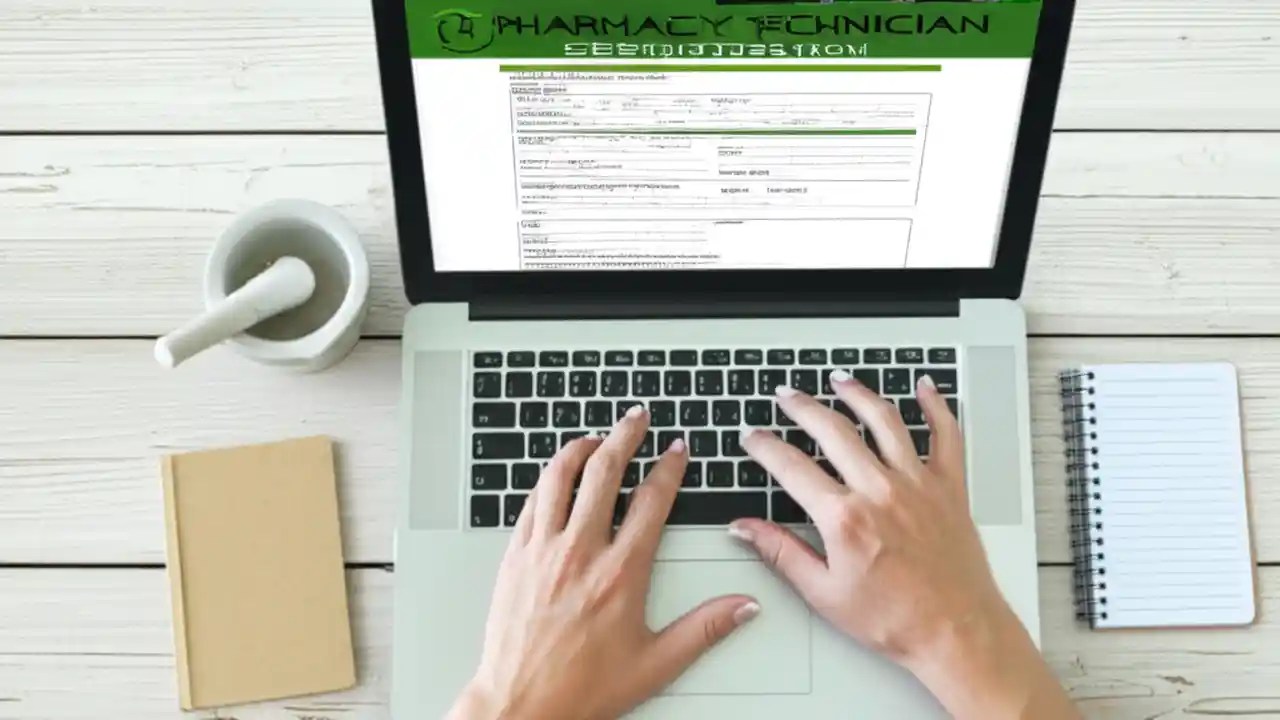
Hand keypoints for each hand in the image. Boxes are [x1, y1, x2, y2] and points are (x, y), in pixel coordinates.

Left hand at [449, 406, 759, 719]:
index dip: (669, 468)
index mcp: (620, 573)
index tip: (677, 450)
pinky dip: (548, 478)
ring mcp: (543, 550)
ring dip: (580, 447)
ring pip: (560, 476)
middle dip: (625, 436)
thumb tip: (744, 606)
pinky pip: (531, 501)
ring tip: (596, 436)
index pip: (652, 500)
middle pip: (604, 471)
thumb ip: (704, 629)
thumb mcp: (656, 663)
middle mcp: (580, 551)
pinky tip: (557, 475)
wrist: (520, 704)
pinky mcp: (515, 556)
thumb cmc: (583, 688)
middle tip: (637, 418)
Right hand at [733, 372, 1078, 719]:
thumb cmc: (896, 621)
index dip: (765, 446)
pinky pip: (945, 435)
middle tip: (786, 396)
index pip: (791, 466)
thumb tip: (745, 528)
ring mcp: (918, 484)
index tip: (753, 436)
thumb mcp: (823, 593)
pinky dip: (936, 406)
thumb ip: (780, 552)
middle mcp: (881, 491)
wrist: (956, 634)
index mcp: (845, 518)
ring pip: (884, 421)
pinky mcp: (950, 488)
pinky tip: (924, 388)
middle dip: (803, 407)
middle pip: (833, 430)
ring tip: (839, 380)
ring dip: (858, 393)